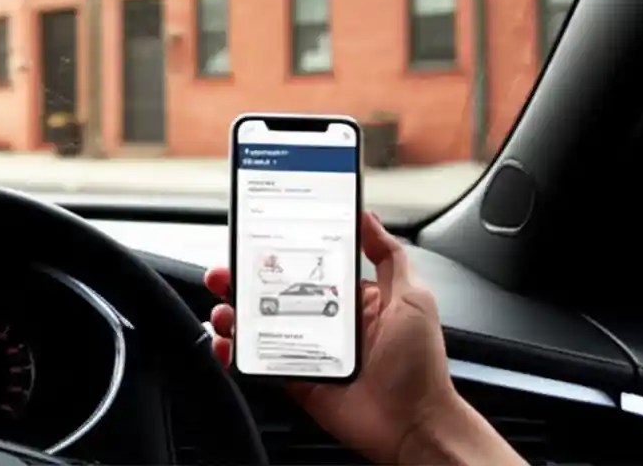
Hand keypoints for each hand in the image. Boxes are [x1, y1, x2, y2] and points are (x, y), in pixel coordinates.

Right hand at [205, 213, 523, 464]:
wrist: (414, 426)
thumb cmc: (420, 365)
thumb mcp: (412, 298)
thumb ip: (389, 256)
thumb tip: (367, 217)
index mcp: (350, 298)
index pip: (304, 267)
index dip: (277, 254)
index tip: (254, 240)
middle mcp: (324, 321)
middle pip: (272, 293)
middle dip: (242, 280)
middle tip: (223, 274)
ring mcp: (307, 350)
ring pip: (258, 326)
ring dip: (232, 315)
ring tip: (223, 311)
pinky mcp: (295, 379)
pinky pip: (258, 363)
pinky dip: (235, 354)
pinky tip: (227, 345)